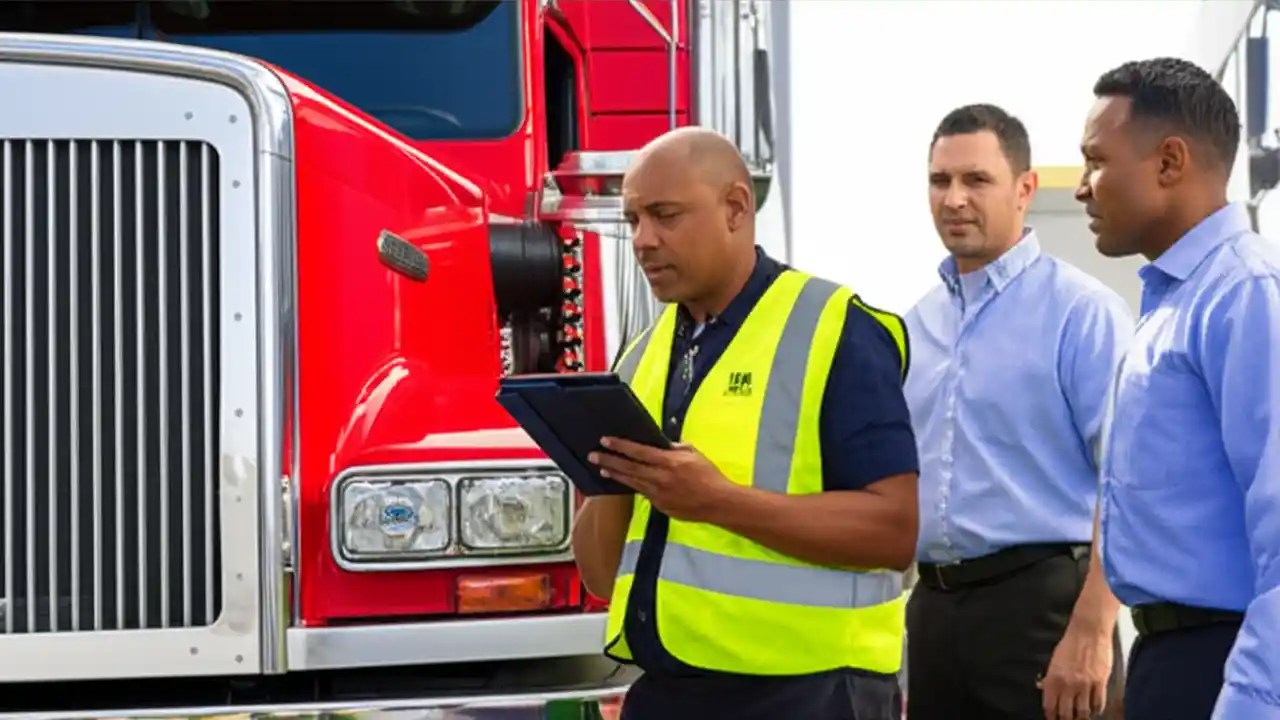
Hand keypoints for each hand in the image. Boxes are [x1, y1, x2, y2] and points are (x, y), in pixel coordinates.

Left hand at [587, 436, 736, 521]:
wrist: (718, 503)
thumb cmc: (709, 476)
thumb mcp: (694, 454)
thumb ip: (676, 448)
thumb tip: (663, 445)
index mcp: (669, 462)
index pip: (638, 451)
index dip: (620, 445)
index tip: (605, 440)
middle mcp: (660, 478)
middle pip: (629, 468)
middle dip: (609, 461)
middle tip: (593, 455)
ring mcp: (658, 494)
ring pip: (632, 482)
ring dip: (615, 475)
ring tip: (601, 470)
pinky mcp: (660, 506)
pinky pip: (643, 494)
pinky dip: (634, 487)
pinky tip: (626, 482)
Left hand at [1037, 621, 1112, 719]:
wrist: (1088, 631)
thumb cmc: (1070, 643)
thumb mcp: (1054, 660)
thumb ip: (1050, 676)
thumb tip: (1043, 688)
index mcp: (1053, 678)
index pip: (1050, 706)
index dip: (1051, 716)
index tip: (1053, 719)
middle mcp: (1068, 684)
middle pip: (1066, 714)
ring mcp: (1085, 685)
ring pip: (1083, 712)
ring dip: (1081, 718)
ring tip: (1081, 718)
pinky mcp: (1100, 682)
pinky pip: (1098, 704)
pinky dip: (1096, 710)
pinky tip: (1094, 709)